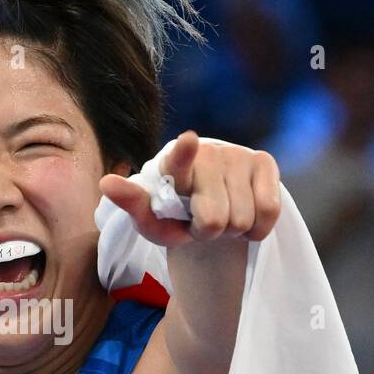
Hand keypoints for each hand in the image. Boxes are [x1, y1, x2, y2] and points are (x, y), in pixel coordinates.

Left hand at [98, 130, 281, 247]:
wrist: (210, 214)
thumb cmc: (175, 216)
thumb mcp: (152, 220)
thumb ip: (132, 203)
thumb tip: (106, 182)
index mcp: (171, 164)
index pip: (178, 161)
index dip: (183, 154)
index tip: (188, 142)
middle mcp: (206, 153)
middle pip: (214, 220)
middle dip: (208, 231)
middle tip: (201, 221)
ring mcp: (237, 154)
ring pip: (242, 219)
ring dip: (233, 230)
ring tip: (222, 216)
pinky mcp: (263, 161)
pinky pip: (267, 211)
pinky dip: (257, 228)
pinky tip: (245, 216)